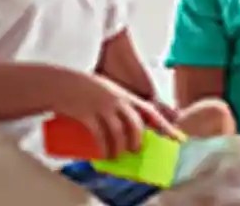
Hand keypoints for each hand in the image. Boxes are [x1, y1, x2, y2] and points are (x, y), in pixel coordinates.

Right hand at [53, 73, 178, 158]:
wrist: (62, 82)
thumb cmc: (86, 90)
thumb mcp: (109, 92)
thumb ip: (121, 106)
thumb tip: (130, 129)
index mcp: (125, 96)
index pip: (151, 112)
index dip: (166, 126)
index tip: (177, 138)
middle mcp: (117, 100)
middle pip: (135, 124)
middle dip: (137, 140)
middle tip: (136, 151)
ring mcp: (102, 107)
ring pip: (118, 131)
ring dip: (120, 148)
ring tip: (117, 156)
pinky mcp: (86, 114)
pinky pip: (99, 133)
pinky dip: (104, 147)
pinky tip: (105, 155)